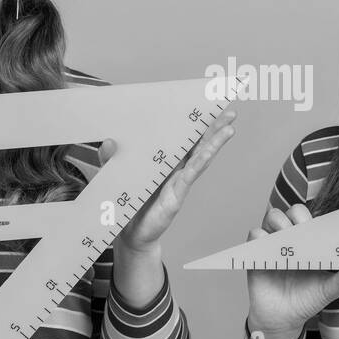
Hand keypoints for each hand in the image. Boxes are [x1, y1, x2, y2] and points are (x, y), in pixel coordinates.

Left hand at [111, 107, 237, 253]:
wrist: (128, 234)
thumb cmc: (126, 205)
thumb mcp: (113, 176)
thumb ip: (110, 159)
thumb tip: (108, 142)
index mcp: (162, 161)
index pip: (180, 137)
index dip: (192, 121)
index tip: (204, 104)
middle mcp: (174, 169)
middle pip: (198, 143)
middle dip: (214, 127)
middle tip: (229, 110)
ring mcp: (178, 181)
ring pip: (201, 157)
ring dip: (215, 142)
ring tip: (230, 128)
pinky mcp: (176, 195)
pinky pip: (191, 175)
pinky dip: (201, 161)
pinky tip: (211, 150)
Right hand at [245, 203, 338, 338]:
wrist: (282, 319)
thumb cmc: (307, 300)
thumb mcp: (326, 291)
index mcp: (311, 243)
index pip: (314, 219)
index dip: (316, 217)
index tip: (318, 225)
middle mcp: (293, 238)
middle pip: (293, 211)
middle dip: (297, 215)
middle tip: (301, 229)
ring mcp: (274, 242)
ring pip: (272, 216)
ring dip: (278, 221)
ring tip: (284, 236)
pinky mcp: (256, 252)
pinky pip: (254, 235)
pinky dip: (260, 237)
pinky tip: (268, 248)